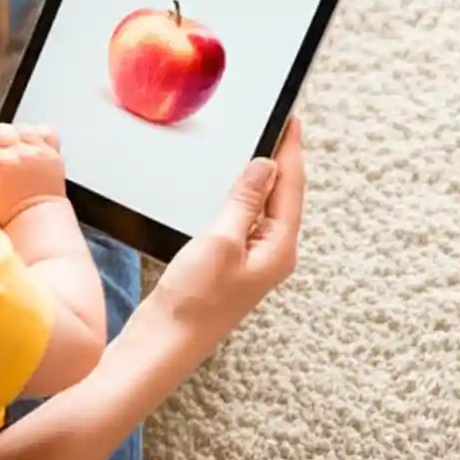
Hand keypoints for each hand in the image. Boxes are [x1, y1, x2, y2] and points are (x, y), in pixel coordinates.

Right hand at [0, 121, 64, 224]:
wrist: (35, 219)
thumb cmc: (4, 211)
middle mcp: (12, 149)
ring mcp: (34, 149)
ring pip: (21, 127)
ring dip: (16, 135)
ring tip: (15, 148)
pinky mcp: (52, 152)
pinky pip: (45, 130)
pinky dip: (38, 135)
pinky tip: (32, 145)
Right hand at [154, 116, 305, 329]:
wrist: (166, 340)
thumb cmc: (194, 299)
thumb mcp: (221, 240)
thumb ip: (244, 201)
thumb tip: (265, 166)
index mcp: (278, 248)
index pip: (291, 187)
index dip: (291, 150)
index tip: (292, 119)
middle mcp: (271, 253)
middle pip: (283, 196)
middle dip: (282, 160)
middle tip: (280, 125)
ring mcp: (251, 260)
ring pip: (264, 208)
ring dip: (261, 178)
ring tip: (261, 146)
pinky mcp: (229, 263)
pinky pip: (244, 221)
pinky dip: (242, 198)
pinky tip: (232, 188)